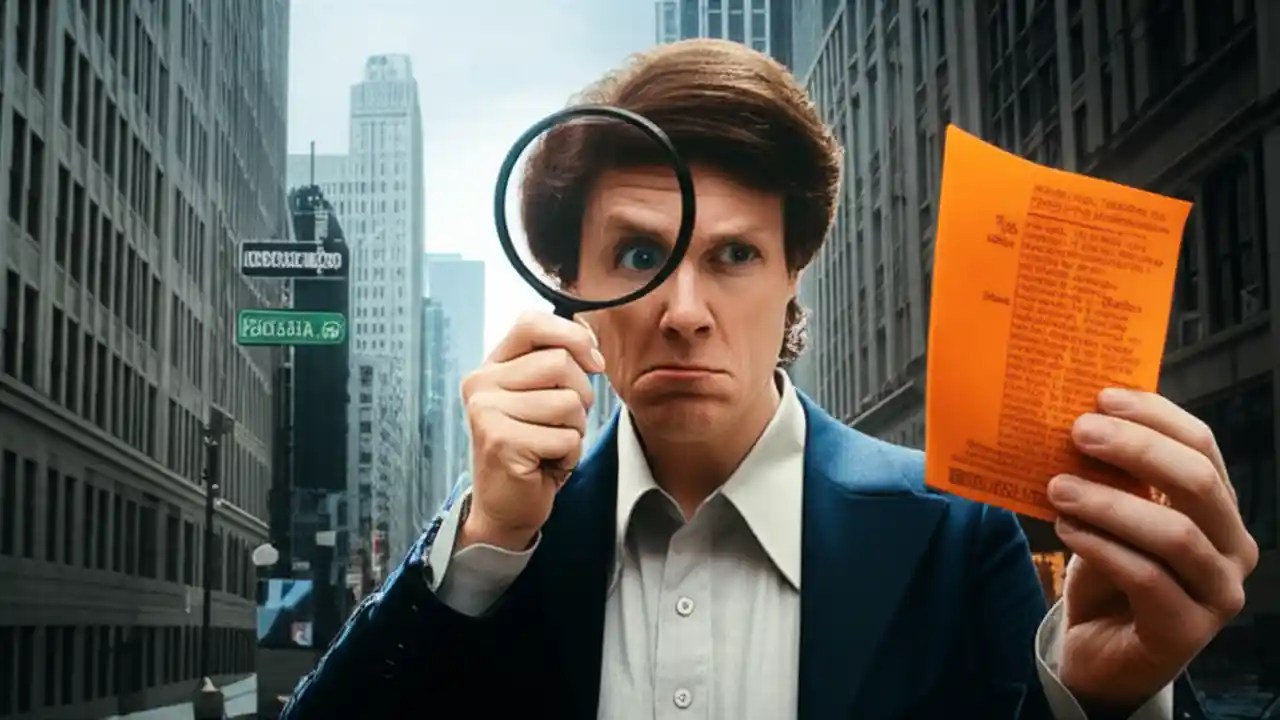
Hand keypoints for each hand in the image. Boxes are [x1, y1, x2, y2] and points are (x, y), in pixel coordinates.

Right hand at [459, 311, 603, 551]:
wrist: (505, 506)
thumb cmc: (530, 449)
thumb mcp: (540, 397)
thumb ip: (556, 363)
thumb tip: (591, 346)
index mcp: (490, 366)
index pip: (531, 323)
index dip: (572, 336)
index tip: (593, 363)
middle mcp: (481, 384)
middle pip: (560, 362)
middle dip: (579, 396)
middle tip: (559, 424)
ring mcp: (487, 412)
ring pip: (568, 401)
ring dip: (574, 430)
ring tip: (550, 445)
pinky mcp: (500, 442)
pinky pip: (566, 437)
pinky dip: (568, 455)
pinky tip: (546, 465)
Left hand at [1046, 388, 1258, 711]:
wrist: (1098, 649)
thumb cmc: (1108, 571)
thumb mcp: (1110, 514)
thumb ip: (1111, 474)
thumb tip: (1078, 417)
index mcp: (1219, 507)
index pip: (1203, 446)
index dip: (1155, 416)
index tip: (1103, 396)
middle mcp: (1233, 547)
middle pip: (1198, 482)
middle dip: (1136, 450)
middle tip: (1078, 432)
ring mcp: (1218, 592)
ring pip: (1174, 533)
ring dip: (1109, 503)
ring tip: (1058, 487)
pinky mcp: (1187, 631)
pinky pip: (1147, 578)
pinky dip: (1101, 547)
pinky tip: (1064, 529)